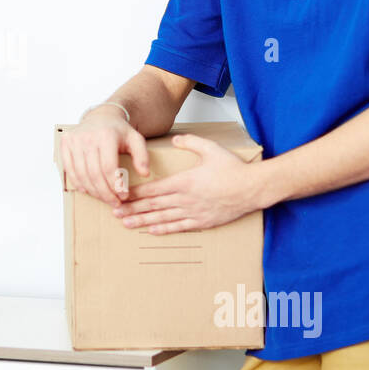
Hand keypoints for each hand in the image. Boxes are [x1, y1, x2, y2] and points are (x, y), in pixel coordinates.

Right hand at [59, 110, 149, 205]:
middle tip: (114, 202)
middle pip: (94, 174)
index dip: (116, 185)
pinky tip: (87, 190)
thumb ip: (142, 156)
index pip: (109, 168)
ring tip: (103, 198)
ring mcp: (74, 140)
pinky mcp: (65, 143)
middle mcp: (87, 137)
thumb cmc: (119, 131)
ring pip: (81, 174)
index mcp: (106, 136)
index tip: (123, 196)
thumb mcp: (136, 140)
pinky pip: (69, 169)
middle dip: (105, 193)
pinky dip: (78, 182)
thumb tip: (144, 173)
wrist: (102, 116)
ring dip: (92, 191)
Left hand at [110, 133, 260, 232]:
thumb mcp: (211, 149)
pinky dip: (164, 229)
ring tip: (127, 223)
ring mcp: (193, 212)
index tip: (121, 194)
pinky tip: (151, 231)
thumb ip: (190, 142)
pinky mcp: (202, 221)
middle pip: (153, 205)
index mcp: (185, 181)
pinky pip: (179, 227)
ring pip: (162, 218)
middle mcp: (186, 199)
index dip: (135, 193)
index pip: (153, 189)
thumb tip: (175, 139)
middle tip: (115, 212)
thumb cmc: (233, 169)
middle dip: (132, 209)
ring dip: (143, 221)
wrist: (253, 188)